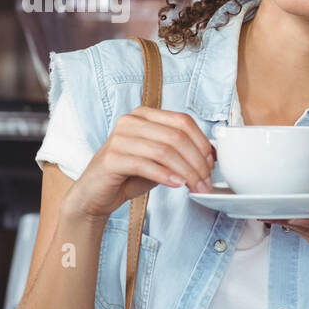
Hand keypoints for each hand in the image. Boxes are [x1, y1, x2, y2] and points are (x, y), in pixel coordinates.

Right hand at [67, 106, 215, 221]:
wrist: (96, 193)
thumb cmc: (130, 174)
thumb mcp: (161, 160)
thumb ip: (182, 152)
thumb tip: (213, 155)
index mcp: (145, 115)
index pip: (183, 122)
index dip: (202, 143)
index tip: (212, 164)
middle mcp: (130, 121)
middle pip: (176, 137)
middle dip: (197, 162)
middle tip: (206, 181)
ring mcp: (119, 138)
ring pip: (163, 151)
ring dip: (186, 172)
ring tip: (195, 187)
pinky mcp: (111, 158)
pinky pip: (145, 164)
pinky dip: (165, 175)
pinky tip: (177, 184)